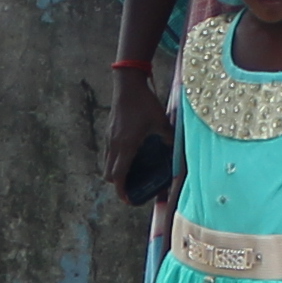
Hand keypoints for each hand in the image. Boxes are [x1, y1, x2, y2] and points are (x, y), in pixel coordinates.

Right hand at [102, 83, 174, 202]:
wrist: (128, 83)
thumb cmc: (144, 102)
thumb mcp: (161, 121)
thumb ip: (168, 137)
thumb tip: (174, 149)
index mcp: (126, 146)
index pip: (118, 176)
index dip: (122, 191)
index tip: (128, 199)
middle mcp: (114, 144)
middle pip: (109, 174)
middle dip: (118, 184)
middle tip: (131, 188)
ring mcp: (109, 138)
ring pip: (107, 163)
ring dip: (116, 172)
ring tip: (130, 174)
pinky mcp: (109, 131)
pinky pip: (108, 153)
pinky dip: (115, 160)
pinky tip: (128, 155)